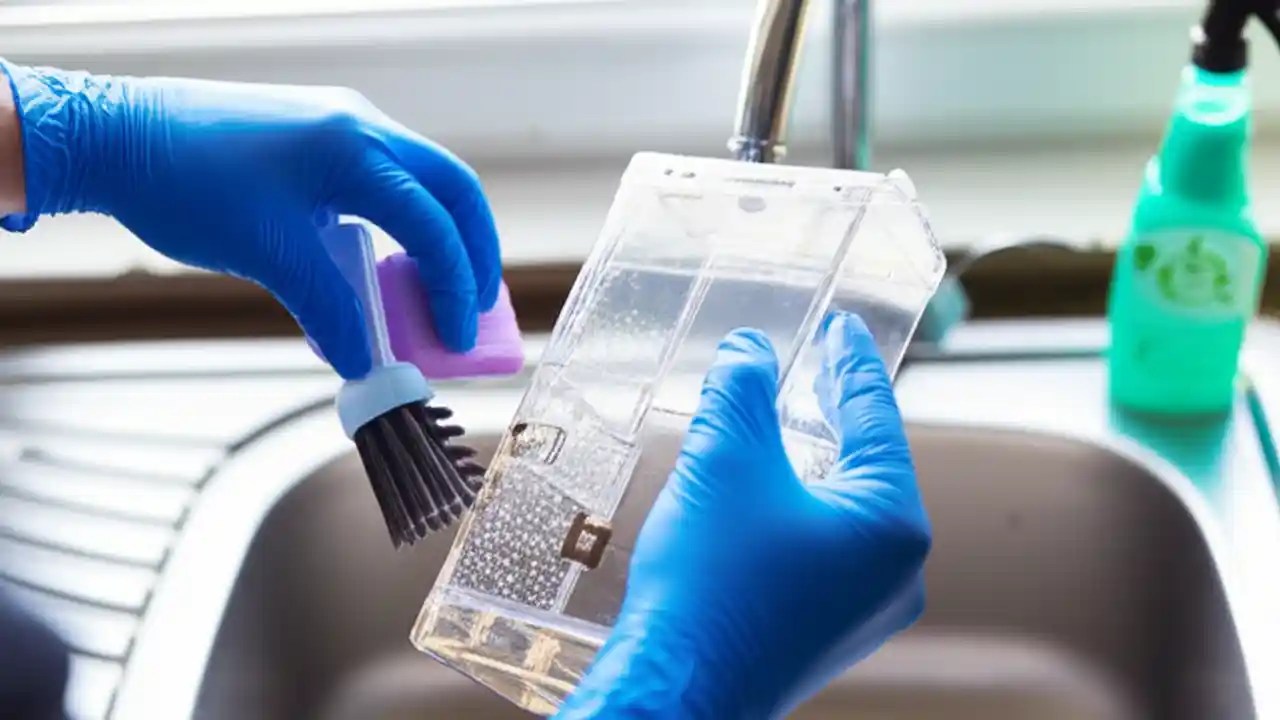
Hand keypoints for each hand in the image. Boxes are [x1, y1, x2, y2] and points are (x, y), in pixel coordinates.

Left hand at [0, 61, 500, 378]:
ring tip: (436, 288)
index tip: (453, 335)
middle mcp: (361, 127)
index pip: (432, 223)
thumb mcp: (269, 256)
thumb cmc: (186, 183)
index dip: (453, 285)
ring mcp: (342, 124)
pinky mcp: (320, 133)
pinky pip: (384, 178)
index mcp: (355, 150)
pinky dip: (400, 222)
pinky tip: (382, 260)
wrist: (116, 134)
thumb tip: (366, 361)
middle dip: (474, 248)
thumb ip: (330, 309)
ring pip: (422, 179)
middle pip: (453, 187)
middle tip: (476, 303)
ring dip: (438, 233)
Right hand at [556, 313, 930, 719]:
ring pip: (842, 513)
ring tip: (784, 423)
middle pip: (866, 467)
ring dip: (810, 464)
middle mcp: (894, 573)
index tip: (842, 327)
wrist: (677, 688)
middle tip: (816, 365)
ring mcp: (862, 611)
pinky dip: (795, 511)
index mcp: (892, 525)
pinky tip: (760, 497)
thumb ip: (743, 391)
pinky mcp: (823, 634)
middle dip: (835, 413)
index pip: (876, 420)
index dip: (852, 363)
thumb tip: (749, 350)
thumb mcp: (726, 462)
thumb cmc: (711, 582)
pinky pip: (821, 553)